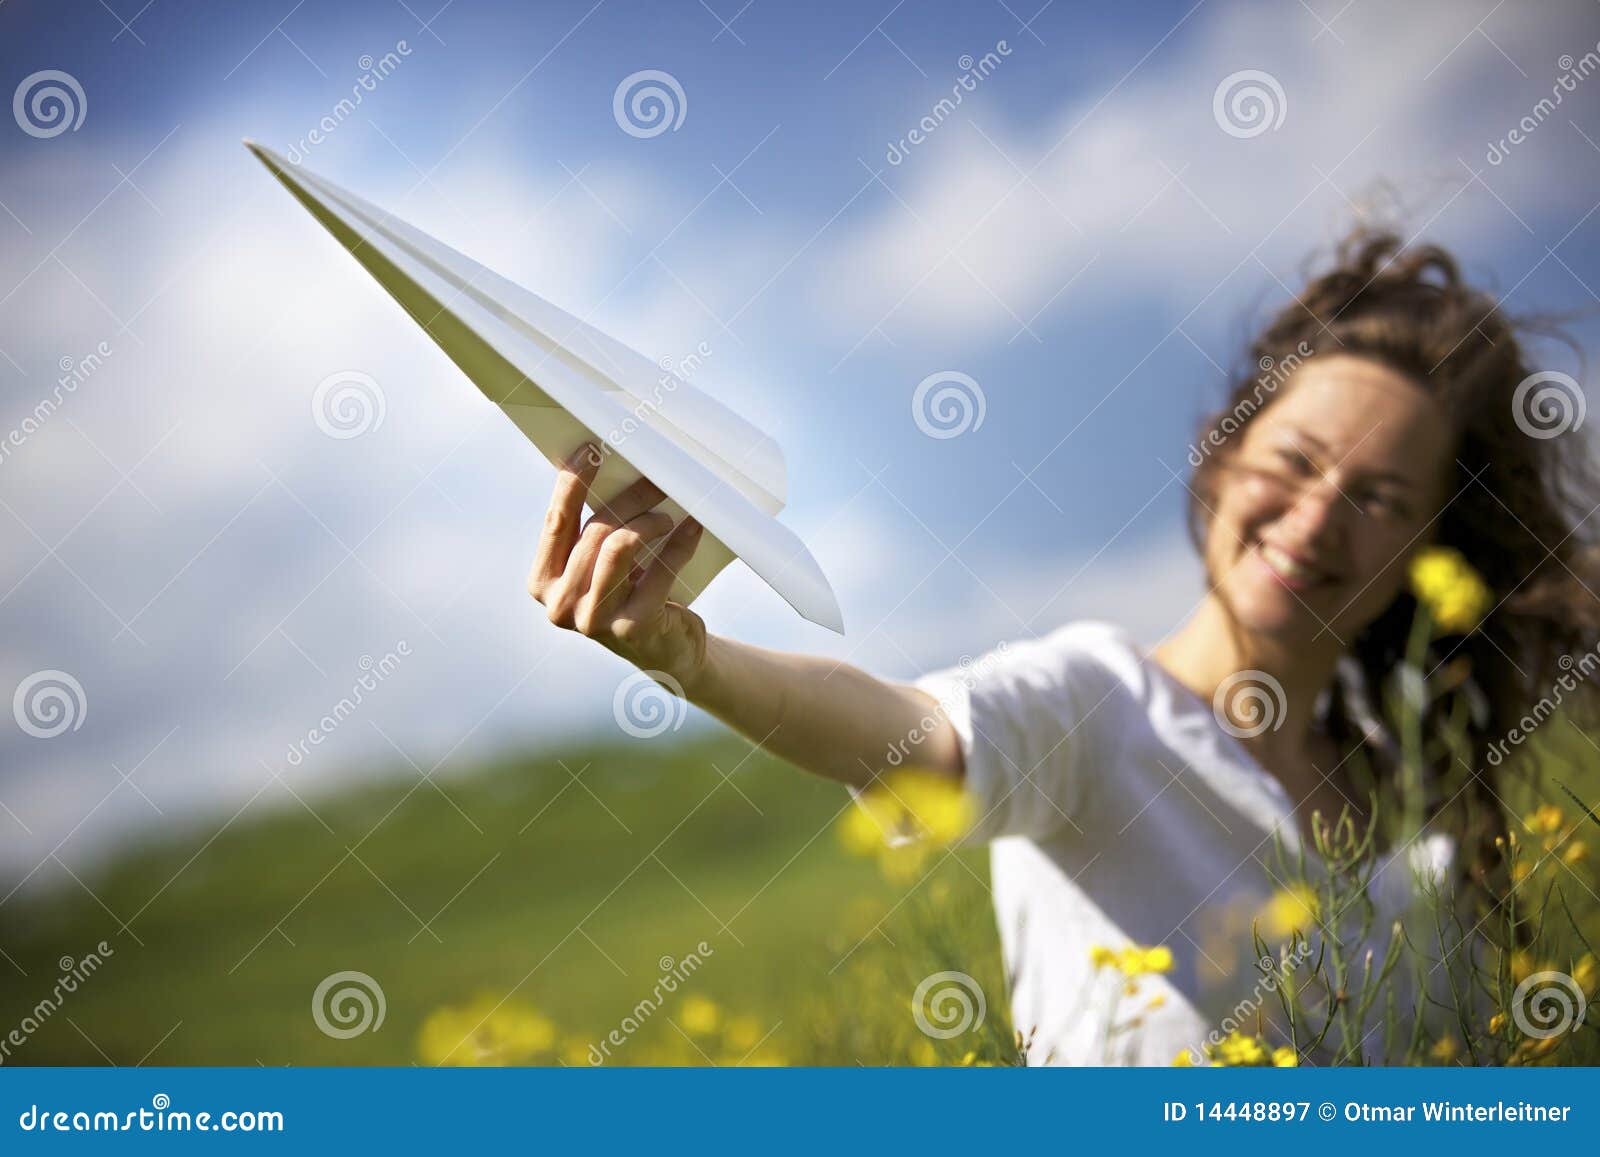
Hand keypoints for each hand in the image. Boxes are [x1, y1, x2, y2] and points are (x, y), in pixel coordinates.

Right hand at [528, 444, 709, 691]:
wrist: (667, 652)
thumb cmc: (630, 595)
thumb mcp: (598, 567)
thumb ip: (591, 532)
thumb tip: (609, 466)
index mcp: (542, 582)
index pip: (556, 520)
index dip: (574, 481)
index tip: (593, 447)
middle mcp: (560, 605)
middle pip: (596, 530)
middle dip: (630, 497)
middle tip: (656, 477)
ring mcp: (593, 621)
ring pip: (620, 545)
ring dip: (651, 521)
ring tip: (668, 514)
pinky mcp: (630, 629)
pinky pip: (659, 570)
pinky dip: (680, 544)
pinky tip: (694, 527)